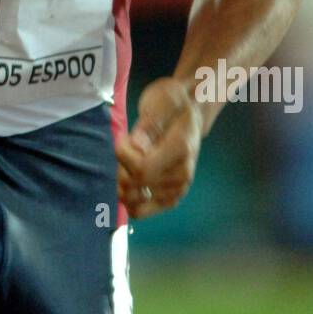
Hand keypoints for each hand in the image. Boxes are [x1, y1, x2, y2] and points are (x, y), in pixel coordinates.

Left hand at [114, 77, 203, 219]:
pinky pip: (142, 212)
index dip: (123, 154)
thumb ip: (149, 125)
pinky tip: (133, 180)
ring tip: (134, 162)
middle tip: (129, 148)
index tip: (126, 136)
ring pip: (133, 200)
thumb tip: (137, 146)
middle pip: (134, 185)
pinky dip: (131, 198)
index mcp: (180, 150)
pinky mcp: (172, 198)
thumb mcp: (161, 101)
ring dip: (124, 182)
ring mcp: (178, 189)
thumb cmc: (173, 103)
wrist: (191, 111)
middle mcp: (182, 174)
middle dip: (121, 167)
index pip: (141, 169)